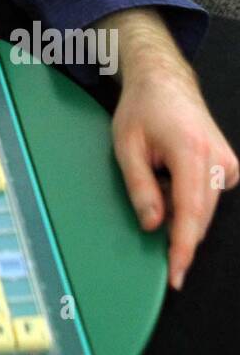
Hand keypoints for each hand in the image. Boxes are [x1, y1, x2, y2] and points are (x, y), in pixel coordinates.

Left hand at [111, 58, 238, 289]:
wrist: (164, 81)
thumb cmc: (142, 108)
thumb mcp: (125, 146)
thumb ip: (140, 187)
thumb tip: (153, 225)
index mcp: (190, 150)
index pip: (190, 212)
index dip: (182, 248)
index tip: (175, 274)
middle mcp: (217, 157)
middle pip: (200, 215)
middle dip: (177, 231)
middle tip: (152, 221)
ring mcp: (228, 161)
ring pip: (206, 209)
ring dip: (181, 211)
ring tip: (157, 177)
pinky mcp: (229, 165)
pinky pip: (210, 198)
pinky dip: (190, 200)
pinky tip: (172, 177)